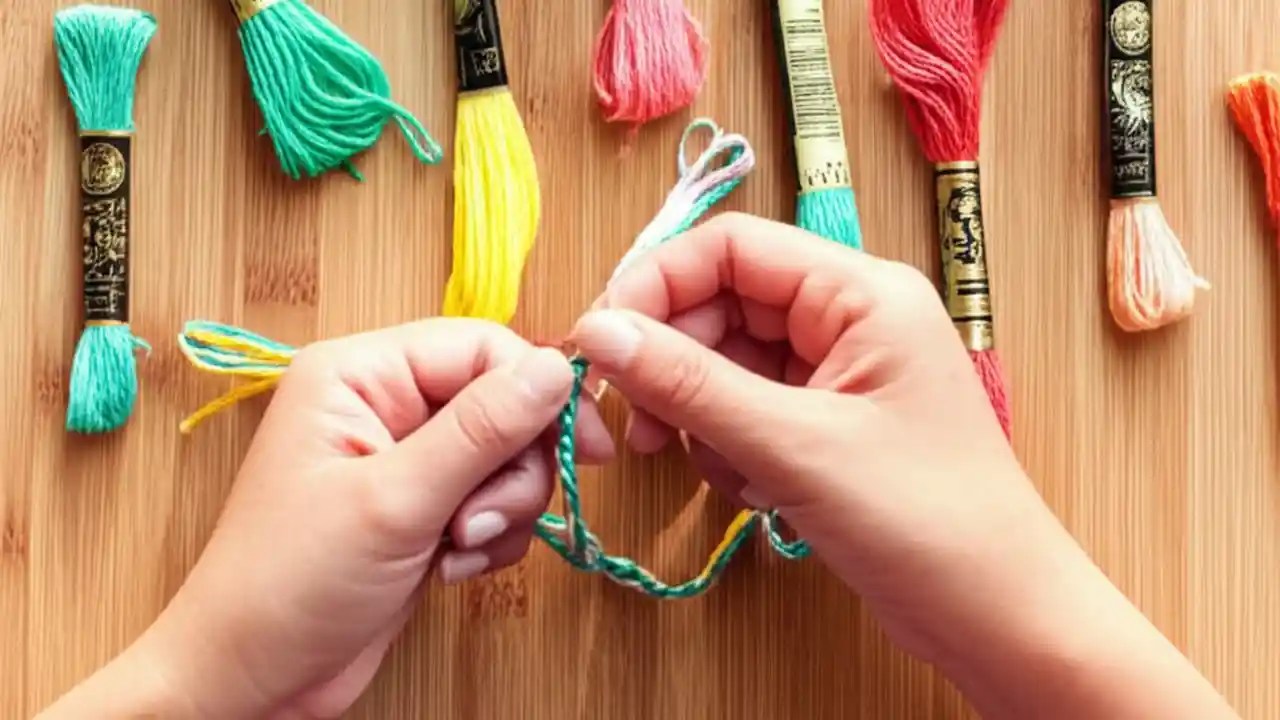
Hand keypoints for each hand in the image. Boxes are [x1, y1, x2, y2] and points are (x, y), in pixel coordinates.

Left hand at [40, 319, 611, 718]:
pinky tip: (449, 570)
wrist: (254, 681)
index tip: (586, 446)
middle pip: (502, 403)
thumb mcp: (395, 501)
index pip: (481, 348)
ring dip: (501, 511)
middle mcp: (384, 405)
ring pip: (506, 458)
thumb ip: (481, 430)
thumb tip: (558, 368)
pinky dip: (489, 539)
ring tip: (456, 548)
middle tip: (479, 521)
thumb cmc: (291, 583)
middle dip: (511, 469)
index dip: (539, 391)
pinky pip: (493, 501)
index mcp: (360, 374)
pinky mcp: (422, 507)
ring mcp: (405, 459)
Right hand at [570, 213, 1234, 718]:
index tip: (600, 339)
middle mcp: (848, 318)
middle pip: (722, 304)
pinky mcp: (828, 425)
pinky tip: (754, 489)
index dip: (657, 283)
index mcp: (860, 292)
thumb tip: (598, 330)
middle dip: (672, 361)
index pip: (732, 247)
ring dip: (699, 413)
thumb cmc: (925, 521)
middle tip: (640, 426)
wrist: (999, 618)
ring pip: (727, 362)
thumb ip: (691, 385)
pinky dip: (728, 445)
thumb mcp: (796, 446)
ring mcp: (838, 374)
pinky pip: (746, 409)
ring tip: (720, 468)